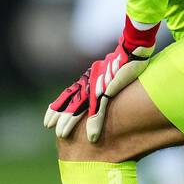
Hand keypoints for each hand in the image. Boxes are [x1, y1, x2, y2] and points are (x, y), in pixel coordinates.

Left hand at [43, 17, 158, 140]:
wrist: (135, 46)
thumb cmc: (129, 56)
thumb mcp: (113, 69)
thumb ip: (106, 79)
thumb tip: (106, 88)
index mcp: (90, 77)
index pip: (70, 92)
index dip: (59, 105)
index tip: (50, 116)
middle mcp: (90, 80)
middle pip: (71, 100)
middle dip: (59, 115)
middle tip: (48, 126)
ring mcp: (97, 85)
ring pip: (79, 107)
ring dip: (70, 122)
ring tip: (61, 134)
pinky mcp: (108, 88)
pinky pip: (99, 109)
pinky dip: (95, 124)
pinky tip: (91, 137)